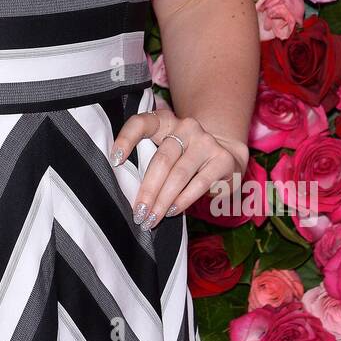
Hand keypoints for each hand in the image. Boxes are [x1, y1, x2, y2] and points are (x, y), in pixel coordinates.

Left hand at [110, 108, 248, 231]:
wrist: (225, 153)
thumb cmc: (183, 157)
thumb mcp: (165, 150)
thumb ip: (148, 160)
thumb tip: (129, 192)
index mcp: (165, 121)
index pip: (141, 123)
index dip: (126, 139)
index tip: (115, 161)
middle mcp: (186, 127)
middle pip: (161, 160)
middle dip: (148, 191)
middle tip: (138, 213)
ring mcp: (206, 142)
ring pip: (178, 175)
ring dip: (163, 201)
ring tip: (152, 218)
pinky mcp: (222, 159)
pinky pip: (198, 184)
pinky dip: (182, 200)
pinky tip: (171, 211)